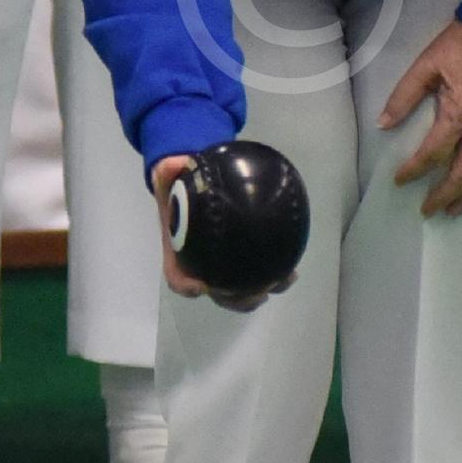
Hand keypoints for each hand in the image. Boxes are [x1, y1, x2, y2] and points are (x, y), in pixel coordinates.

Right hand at [148, 154, 294, 310]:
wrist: (189, 188)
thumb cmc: (177, 189)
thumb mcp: (167, 175)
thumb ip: (170, 170)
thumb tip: (180, 162)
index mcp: (180, 255)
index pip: (179, 277)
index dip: (187, 286)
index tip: (200, 287)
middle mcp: (202, 266)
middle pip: (217, 294)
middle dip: (236, 300)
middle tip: (256, 295)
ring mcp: (222, 266)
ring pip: (242, 290)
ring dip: (262, 291)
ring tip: (284, 281)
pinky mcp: (242, 260)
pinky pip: (259, 270)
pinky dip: (276, 272)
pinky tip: (294, 266)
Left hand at [379, 21, 461, 217]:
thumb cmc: (461, 46)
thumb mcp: (426, 65)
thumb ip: (404, 96)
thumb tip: (383, 124)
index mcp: (458, 113)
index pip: (432, 153)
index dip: (414, 170)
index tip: (399, 181)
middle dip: (444, 195)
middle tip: (429, 210)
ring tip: (456, 210)